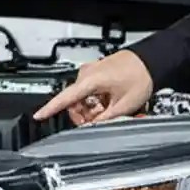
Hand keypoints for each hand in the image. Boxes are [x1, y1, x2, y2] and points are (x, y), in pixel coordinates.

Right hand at [33, 50, 154, 125]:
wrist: (151, 62)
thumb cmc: (140, 76)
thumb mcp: (123, 106)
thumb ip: (104, 119)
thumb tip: (93, 127)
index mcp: (90, 81)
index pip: (64, 98)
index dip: (49, 109)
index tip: (38, 116)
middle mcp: (87, 74)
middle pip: (74, 101)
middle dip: (83, 114)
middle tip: (97, 122)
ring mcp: (92, 71)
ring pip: (82, 96)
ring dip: (91, 108)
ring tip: (108, 112)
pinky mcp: (97, 72)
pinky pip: (89, 90)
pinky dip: (95, 99)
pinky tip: (108, 103)